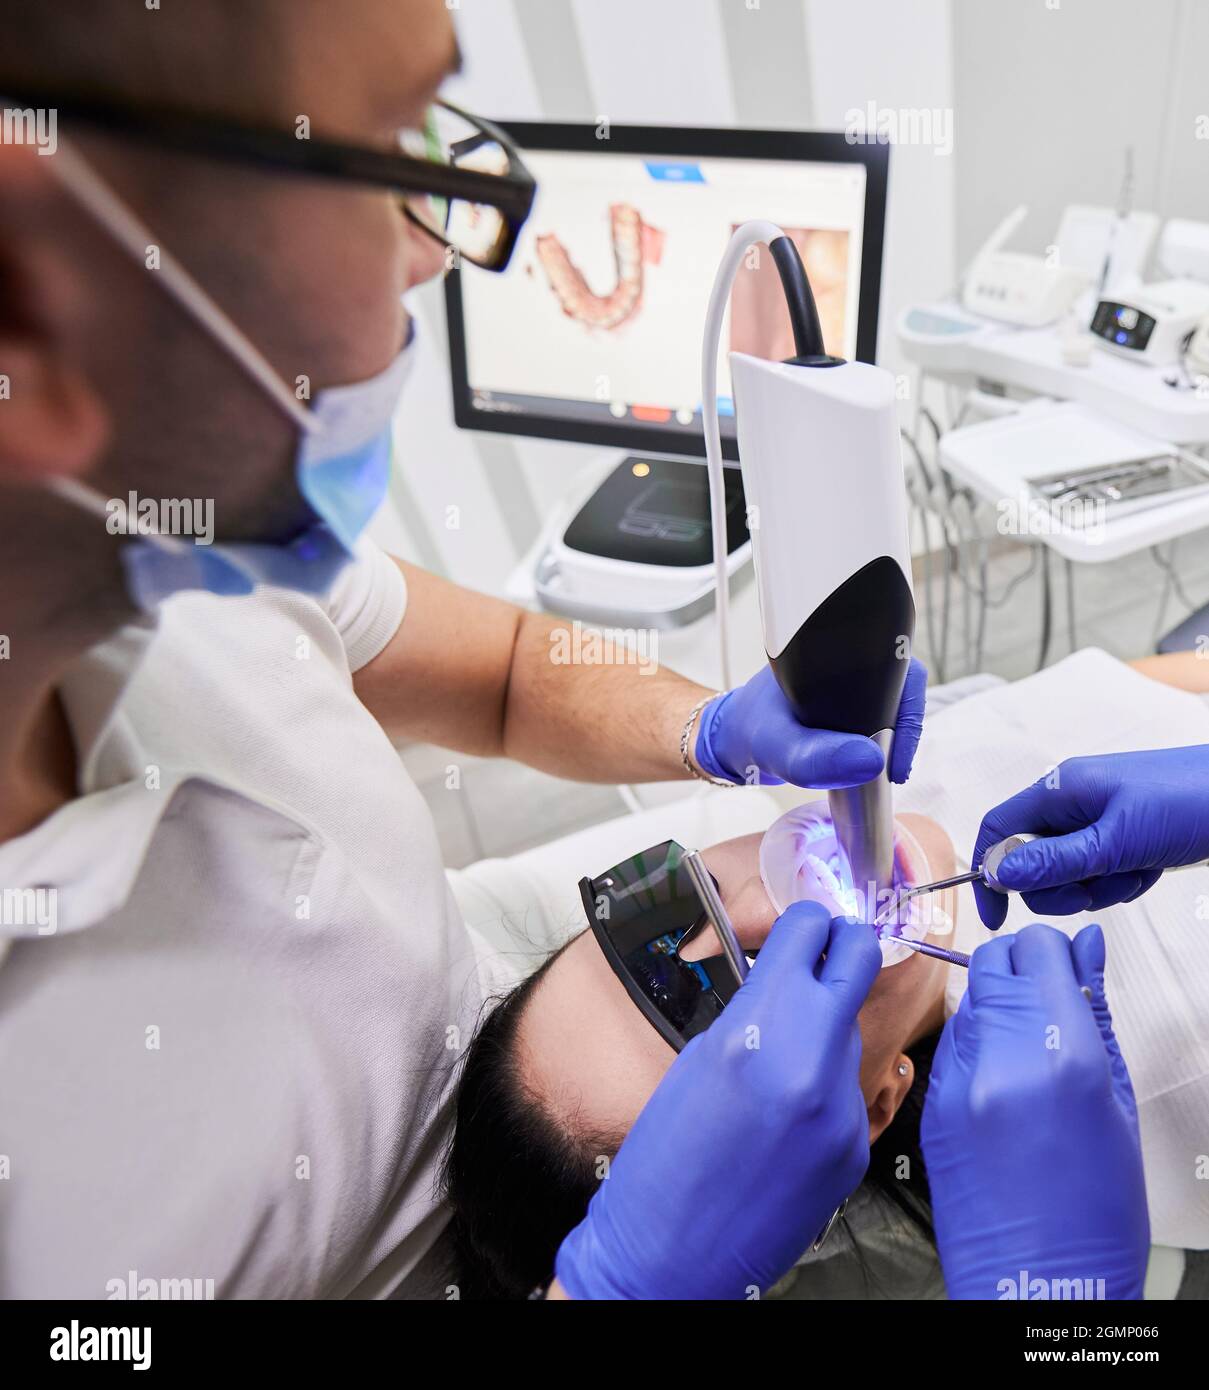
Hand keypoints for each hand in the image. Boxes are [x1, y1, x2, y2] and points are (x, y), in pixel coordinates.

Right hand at [554, 903, 880, 1299]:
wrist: (670, 1253)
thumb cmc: (664, 1160)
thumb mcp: (700, 1057)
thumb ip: (754, 1007)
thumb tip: (788, 977)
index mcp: (762, 1027)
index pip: (813, 929)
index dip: (803, 922)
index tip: (799, 927)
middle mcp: (815, 1061)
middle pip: (863, 959)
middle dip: (839, 950)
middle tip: (816, 959)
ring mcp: (844, 1107)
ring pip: (850, 1032)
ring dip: (823, 1031)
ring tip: (775, 1065)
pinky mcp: (855, 1147)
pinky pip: (848, 1090)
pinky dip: (821, 1089)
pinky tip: (784, 1116)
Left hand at [694, 657, 926, 788]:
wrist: (731, 740)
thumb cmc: (747, 732)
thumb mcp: (777, 748)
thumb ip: (814, 758)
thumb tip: (870, 761)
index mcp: (829, 652)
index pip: (895, 662)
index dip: (908, 704)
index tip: (898, 752)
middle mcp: (844, 659)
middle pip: (902, 682)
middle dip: (904, 725)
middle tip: (892, 767)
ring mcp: (848, 681)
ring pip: (895, 701)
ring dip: (896, 735)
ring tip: (885, 769)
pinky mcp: (849, 701)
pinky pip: (882, 715)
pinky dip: (884, 741)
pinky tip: (872, 763)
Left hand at [922, 923, 1148, 1300]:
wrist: (1040, 1284)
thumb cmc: (1095, 1208)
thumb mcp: (1116, 1103)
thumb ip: (1095, 1015)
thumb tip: (1089, 949)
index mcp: (1060, 1054)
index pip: (1037, 950)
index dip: (1055, 953)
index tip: (1068, 969)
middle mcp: (999, 1057)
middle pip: (993, 962)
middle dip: (1021, 969)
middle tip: (1047, 1002)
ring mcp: (956, 1080)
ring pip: (968, 999)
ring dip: (996, 1005)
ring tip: (1028, 1052)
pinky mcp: (931, 1103)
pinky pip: (950, 1044)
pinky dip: (975, 1044)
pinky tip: (1001, 1082)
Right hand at [971, 745, 1208, 927]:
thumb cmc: (1190, 803)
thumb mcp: (1117, 841)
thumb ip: (1055, 860)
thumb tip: (996, 874)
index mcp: (1060, 790)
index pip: (998, 829)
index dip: (989, 873)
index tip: (997, 918)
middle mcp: (1073, 802)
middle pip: (1032, 859)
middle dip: (1060, 886)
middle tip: (1094, 890)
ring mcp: (1099, 818)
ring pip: (1069, 871)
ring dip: (1098, 885)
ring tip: (1136, 872)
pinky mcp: (1124, 834)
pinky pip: (1101, 870)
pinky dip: (1122, 880)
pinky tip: (1152, 869)